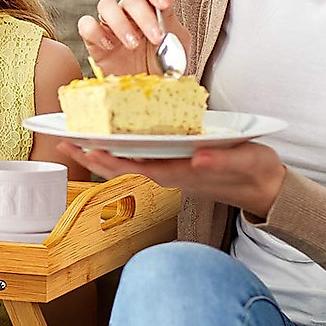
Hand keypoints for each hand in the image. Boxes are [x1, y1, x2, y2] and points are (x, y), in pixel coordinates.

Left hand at [59, 139, 286, 219]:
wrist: (264, 188)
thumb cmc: (254, 172)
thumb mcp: (246, 161)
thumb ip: (222, 160)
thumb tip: (197, 156)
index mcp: (182, 172)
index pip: (140, 166)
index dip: (114, 159)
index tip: (90, 148)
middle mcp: (169, 173)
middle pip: (122, 165)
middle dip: (92, 154)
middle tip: (62, 141)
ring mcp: (168, 169)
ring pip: (125, 162)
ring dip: (97, 151)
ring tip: (69, 139)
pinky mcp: (170, 163)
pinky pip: (135, 156)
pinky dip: (114, 147)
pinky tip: (99, 137)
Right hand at [78, 0, 191, 76]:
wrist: (149, 95)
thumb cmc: (162, 69)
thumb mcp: (176, 43)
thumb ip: (172, 15)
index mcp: (151, 9)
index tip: (165, 3)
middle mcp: (129, 14)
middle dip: (145, 18)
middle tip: (156, 38)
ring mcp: (110, 26)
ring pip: (106, 5)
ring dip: (121, 23)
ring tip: (132, 44)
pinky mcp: (94, 41)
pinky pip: (86, 25)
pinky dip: (97, 32)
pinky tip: (111, 46)